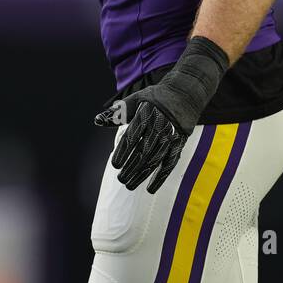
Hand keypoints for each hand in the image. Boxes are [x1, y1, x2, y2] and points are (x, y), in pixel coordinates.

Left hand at [93, 37, 228, 192]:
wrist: (185, 94)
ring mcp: (171, 136)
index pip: (132, 137)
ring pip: (155, 160)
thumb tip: (97, 121)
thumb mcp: (135, 100)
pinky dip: (161, 178)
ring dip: (142, 175)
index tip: (115, 165)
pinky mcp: (179, 144)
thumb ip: (116, 113)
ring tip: (129, 185)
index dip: (123, 152)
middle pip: (143, 152)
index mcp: (146, 114)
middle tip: (120, 178)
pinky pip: (170, 164)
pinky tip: (150, 189)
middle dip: (131, 168)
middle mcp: (159, 126)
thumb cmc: (154, 98)